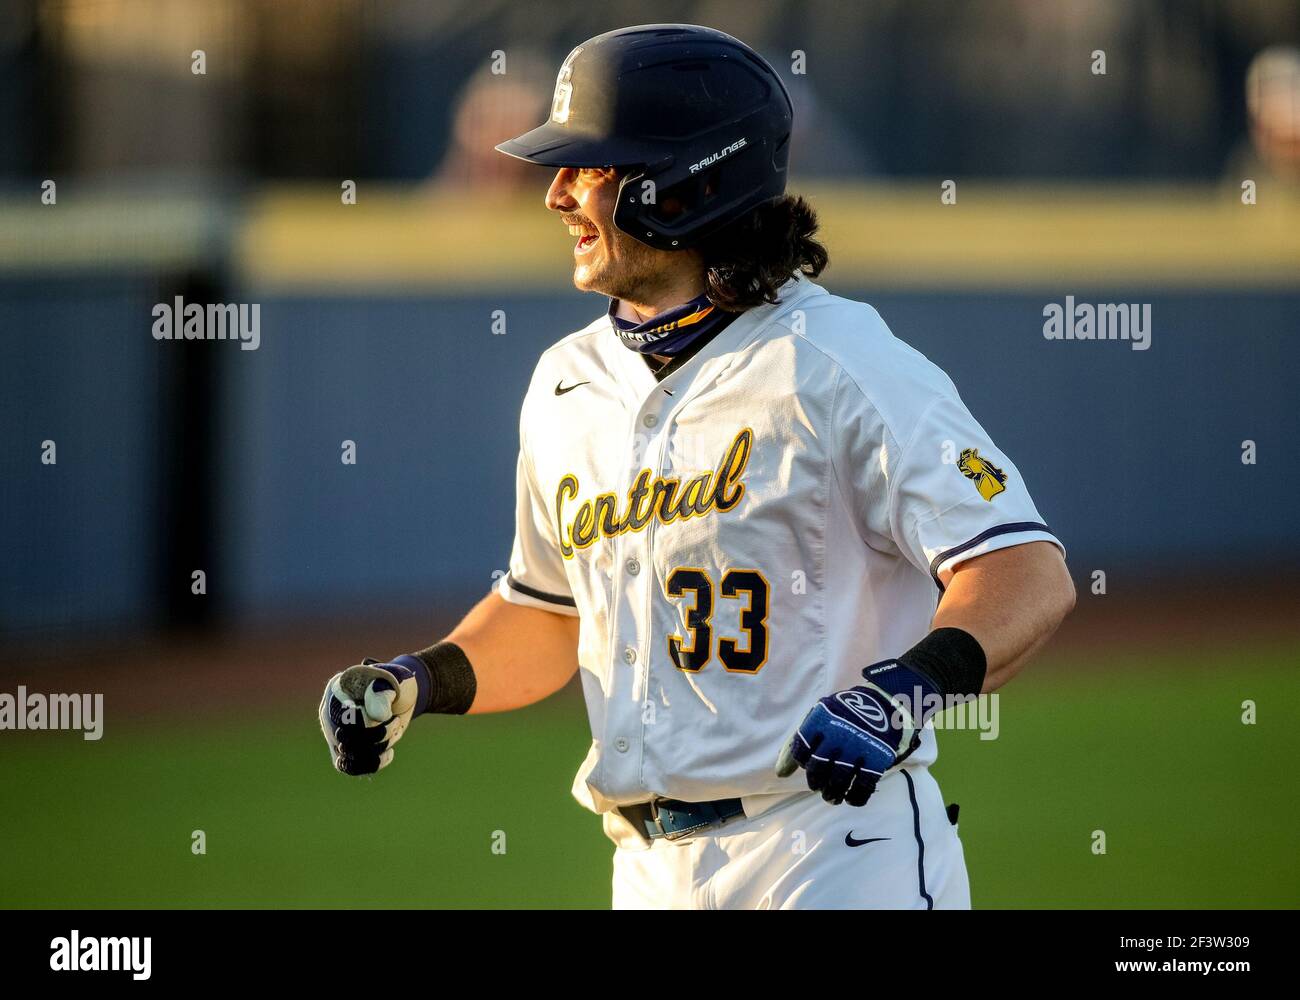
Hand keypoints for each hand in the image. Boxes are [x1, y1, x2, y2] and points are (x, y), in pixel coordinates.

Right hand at [319, 657, 422, 775]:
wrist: (402, 693)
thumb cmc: (395, 682)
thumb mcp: (393, 680)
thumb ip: (383, 693)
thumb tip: (379, 716)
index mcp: (337, 690)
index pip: (342, 717)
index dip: (367, 722)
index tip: (387, 714)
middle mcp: (330, 714)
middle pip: (344, 740)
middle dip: (378, 735)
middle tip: (396, 720)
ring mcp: (337, 733)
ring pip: (348, 757)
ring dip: (378, 748)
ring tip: (394, 732)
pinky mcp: (347, 749)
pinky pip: (351, 767)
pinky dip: (372, 764)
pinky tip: (389, 752)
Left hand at [775, 659, 932, 805]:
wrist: (885, 703)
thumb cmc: (843, 715)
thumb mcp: (819, 718)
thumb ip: (798, 742)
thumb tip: (780, 773)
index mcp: (821, 720)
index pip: (800, 750)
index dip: (801, 761)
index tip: (808, 763)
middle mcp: (838, 734)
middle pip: (818, 769)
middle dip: (816, 783)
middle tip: (819, 786)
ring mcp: (858, 747)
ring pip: (839, 781)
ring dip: (833, 794)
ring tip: (832, 797)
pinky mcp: (876, 759)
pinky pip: (863, 786)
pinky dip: (855, 798)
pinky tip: (851, 799)